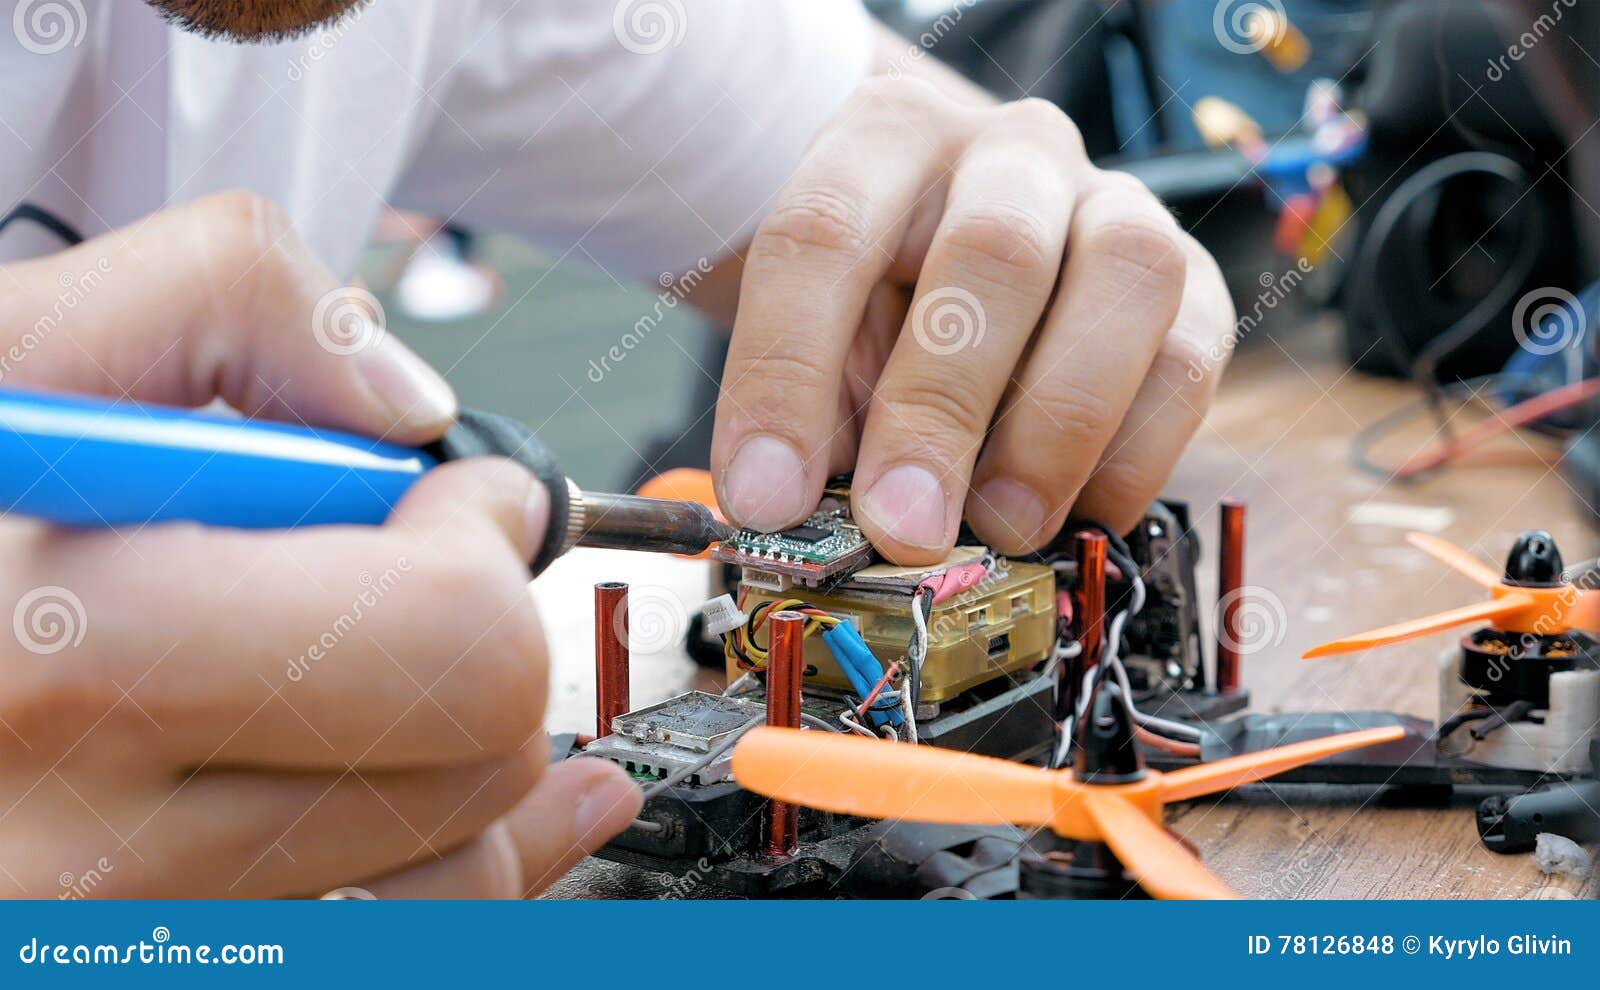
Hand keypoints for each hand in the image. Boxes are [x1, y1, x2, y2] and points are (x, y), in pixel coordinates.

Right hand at [0, 192, 639, 897]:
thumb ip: (224, 299)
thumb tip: (409, 407)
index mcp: (57, 662)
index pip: (444, 638)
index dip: (482, 535)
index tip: (454, 495)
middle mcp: (77, 853)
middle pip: (474, 756)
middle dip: (486, 632)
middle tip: (422, 566)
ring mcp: (112, 936)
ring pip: (455, 868)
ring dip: (463, 744)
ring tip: (395, 665)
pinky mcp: (140, 956)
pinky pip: (392, 934)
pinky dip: (451, 858)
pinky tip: (466, 801)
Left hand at [712, 78, 1234, 563]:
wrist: (964, 254)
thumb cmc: (881, 305)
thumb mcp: (823, 340)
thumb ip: (816, 414)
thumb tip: (817, 523)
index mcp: (887, 137)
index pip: (824, 233)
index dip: (786, 372)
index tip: (768, 496)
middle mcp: (1011, 149)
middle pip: (993, 252)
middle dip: (941, 408)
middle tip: (906, 527)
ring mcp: (1114, 201)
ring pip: (1126, 275)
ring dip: (1061, 424)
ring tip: (1003, 524)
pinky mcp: (1191, 276)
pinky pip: (1192, 355)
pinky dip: (1136, 451)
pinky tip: (1078, 512)